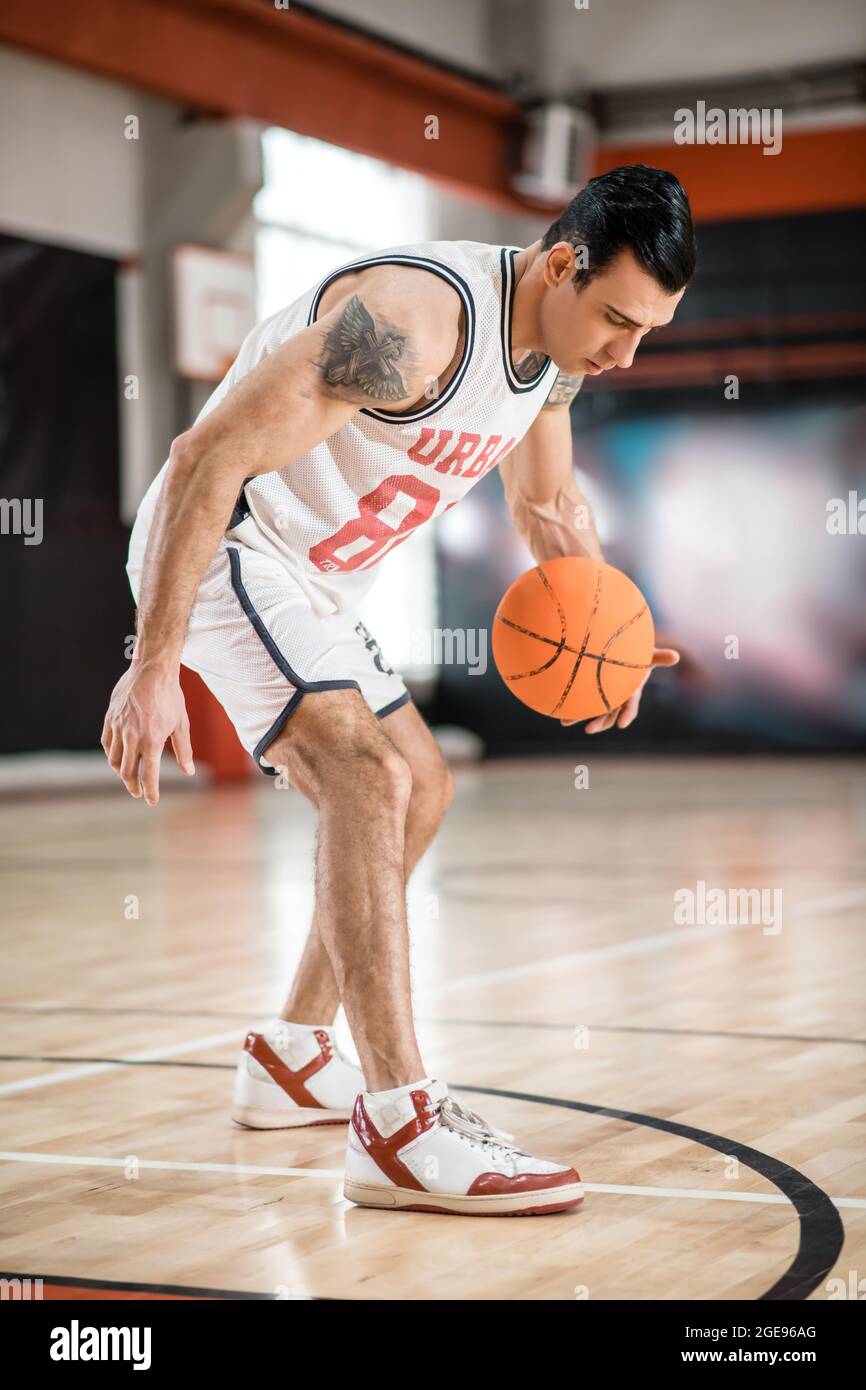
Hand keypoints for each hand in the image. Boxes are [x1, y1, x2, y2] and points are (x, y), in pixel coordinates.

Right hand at [101, 660, 193, 804]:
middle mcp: (132, 737)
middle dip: (133, 786)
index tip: (151, 801)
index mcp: (151, 741)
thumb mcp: (181, 724)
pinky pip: (107, 744)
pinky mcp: (110, 719)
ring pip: (115, 760)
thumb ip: (184, 750)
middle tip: (138, 792)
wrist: (151, 670)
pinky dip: (112, 755)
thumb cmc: (170, 696)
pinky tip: (118, 759)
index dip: (150, 791)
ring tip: (129, 777)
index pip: (149, 775)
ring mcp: (118, 728)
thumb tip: (188, 772)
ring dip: (122, 773)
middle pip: (128, 772)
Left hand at [560, 647, 679, 733]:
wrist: (621, 655)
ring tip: (564, 721)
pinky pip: (583, 702)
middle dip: (599, 722)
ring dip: (579, 717)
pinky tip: (559, 711)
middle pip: (609, 714)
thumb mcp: (648, 655)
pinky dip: (572, 706)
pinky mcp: (593, 694)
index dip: (627, 714)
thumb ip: (660, 657)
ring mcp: (604, 697)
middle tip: (589, 729)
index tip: (623, 724)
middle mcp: (617, 698)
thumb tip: (676, 655)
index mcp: (631, 691)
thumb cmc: (636, 655)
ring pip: (592, 710)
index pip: (630, 705)